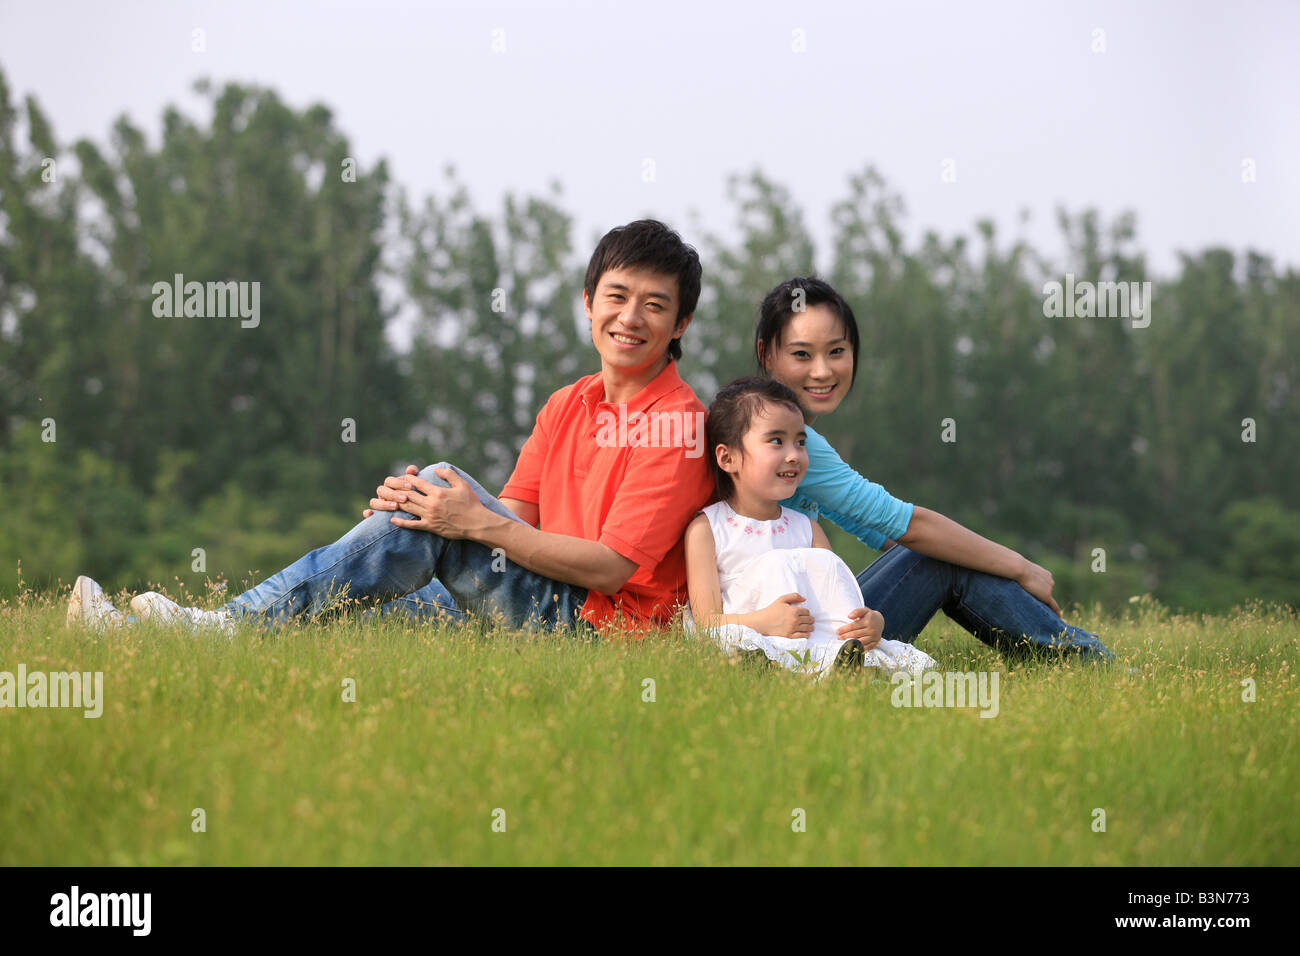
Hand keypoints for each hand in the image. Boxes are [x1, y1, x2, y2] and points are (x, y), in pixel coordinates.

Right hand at [363, 465, 418, 517]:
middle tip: (405, 498)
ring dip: (383, 504)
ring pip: (374, 502)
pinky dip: (367, 513)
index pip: (390, 481)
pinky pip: (367, 514)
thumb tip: (410, 470)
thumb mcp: (416, 487)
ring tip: (396, 506)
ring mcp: (379, 504)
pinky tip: (370, 514)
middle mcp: (383, 495)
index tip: (411, 486)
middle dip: (393, 494)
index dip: (399, 483)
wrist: (417, 511)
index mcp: (390, 486)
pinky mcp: (377, 516)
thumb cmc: (416, 497)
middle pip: (381, 491)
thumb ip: (414, 476)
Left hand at [374, 467, 488, 539]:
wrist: (476, 523)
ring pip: (408, 508)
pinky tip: (392, 519)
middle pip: (409, 495)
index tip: (404, 476)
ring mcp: (430, 516)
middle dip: (398, 490)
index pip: (418, 483)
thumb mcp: (462, 484)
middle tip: (389, 486)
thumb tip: (436, 469)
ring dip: (396, 503)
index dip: (409, 479)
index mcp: (438, 492)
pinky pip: (412, 525)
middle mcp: (431, 503)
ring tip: (387, 500)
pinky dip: (402, 522)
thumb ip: (449, 474)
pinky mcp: (430, 527)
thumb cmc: (471, 503)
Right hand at [752, 593, 812, 639]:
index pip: (807, 612)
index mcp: (794, 610)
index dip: (807, 612)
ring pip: (807, 628)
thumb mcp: (782, 599)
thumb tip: (805, 599)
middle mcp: (795, 620)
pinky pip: (802, 636)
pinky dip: (807, 634)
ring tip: (810, 627)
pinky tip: (807, 633)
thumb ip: (794, 596)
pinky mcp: (790, 635)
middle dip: (810, 620)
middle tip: (810, 620)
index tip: (805, 614)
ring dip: (811, 627)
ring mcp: (793, 628)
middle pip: (809, 620)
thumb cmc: (772, 609)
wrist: (763, 621)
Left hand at [836, 607, 882, 650]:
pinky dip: (860, 648)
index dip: (844, 629)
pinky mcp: (876, 642)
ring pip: (860, 642)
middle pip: (855, 634)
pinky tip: (853, 648)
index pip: (853, 626)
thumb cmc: (869, 616)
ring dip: (851, 643)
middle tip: (838, 637)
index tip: (837, 631)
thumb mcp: (864, 610)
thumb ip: (856, 611)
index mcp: (868, 621)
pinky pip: (867, 647)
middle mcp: (872, 630)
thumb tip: (849, 616)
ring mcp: (874, 637)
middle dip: (845, 636)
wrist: (880, 621)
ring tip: (844, 643)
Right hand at [1018, 560, 1061, 616]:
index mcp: (1046, 574)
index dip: (1041, 589)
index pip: (1045, 584)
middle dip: (1042, 595)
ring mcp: (1050, 588)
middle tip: (1033, 599)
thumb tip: (1018, 576)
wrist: (1020, 569)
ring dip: (1043, 601)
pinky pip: (1053, 605)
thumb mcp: (1024, 570)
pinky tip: (1057, 616)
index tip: (1038, 593)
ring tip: (1034, 605)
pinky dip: (1056, 611)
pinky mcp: (1047, 595)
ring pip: (1047, 598)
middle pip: (1047, 591)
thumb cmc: (1018, 568)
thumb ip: (1026, 575)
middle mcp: (1050, 581)